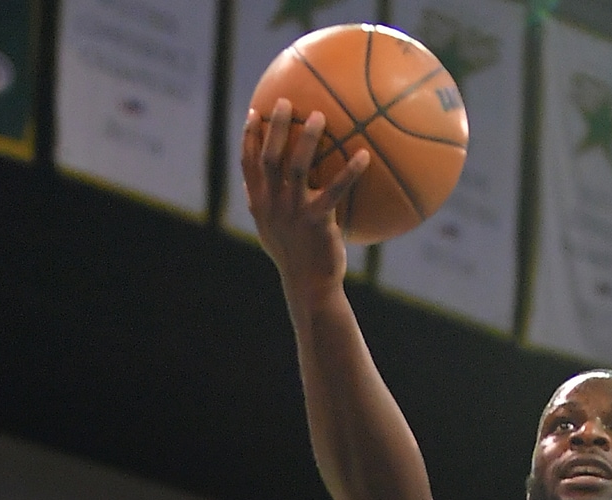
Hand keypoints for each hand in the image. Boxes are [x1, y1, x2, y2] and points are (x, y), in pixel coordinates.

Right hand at [240, 99, 369, 299]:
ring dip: (307, 139)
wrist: (308, 285)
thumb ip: (269, 205)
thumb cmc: (295, 256)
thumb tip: (271, 184)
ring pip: (296, 167)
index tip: (254, 112)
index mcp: (259, 204)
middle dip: (275, 127)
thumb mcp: (273, 230)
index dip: (248, 137)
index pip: (248, 164)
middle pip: (269, 157)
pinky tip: (363, 155)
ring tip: (319, 116)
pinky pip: (334, 190)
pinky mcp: (316, 221)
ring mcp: (292, 212)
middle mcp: (272, 204)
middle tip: (286, 102)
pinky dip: (349, 171)